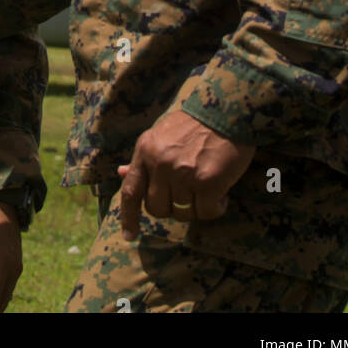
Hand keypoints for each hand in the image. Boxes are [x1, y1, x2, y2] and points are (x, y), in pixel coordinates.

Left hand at [117, 110, 254, 238]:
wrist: (226, 110)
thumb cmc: (194, 123)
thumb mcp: (161, 135)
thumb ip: (143, 159)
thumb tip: (121, 174)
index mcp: (145, 150)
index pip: (130, 191)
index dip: (128, 217)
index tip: (129, 236)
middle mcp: (160, 163)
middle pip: (157, 208)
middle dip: (173, 207)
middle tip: (189, 192)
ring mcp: (183, 173)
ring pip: (183, 213)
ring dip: (197, 206)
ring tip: (207, 185)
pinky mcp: (207, 182)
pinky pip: (207, 212)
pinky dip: (216, 207)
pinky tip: (222, 191)